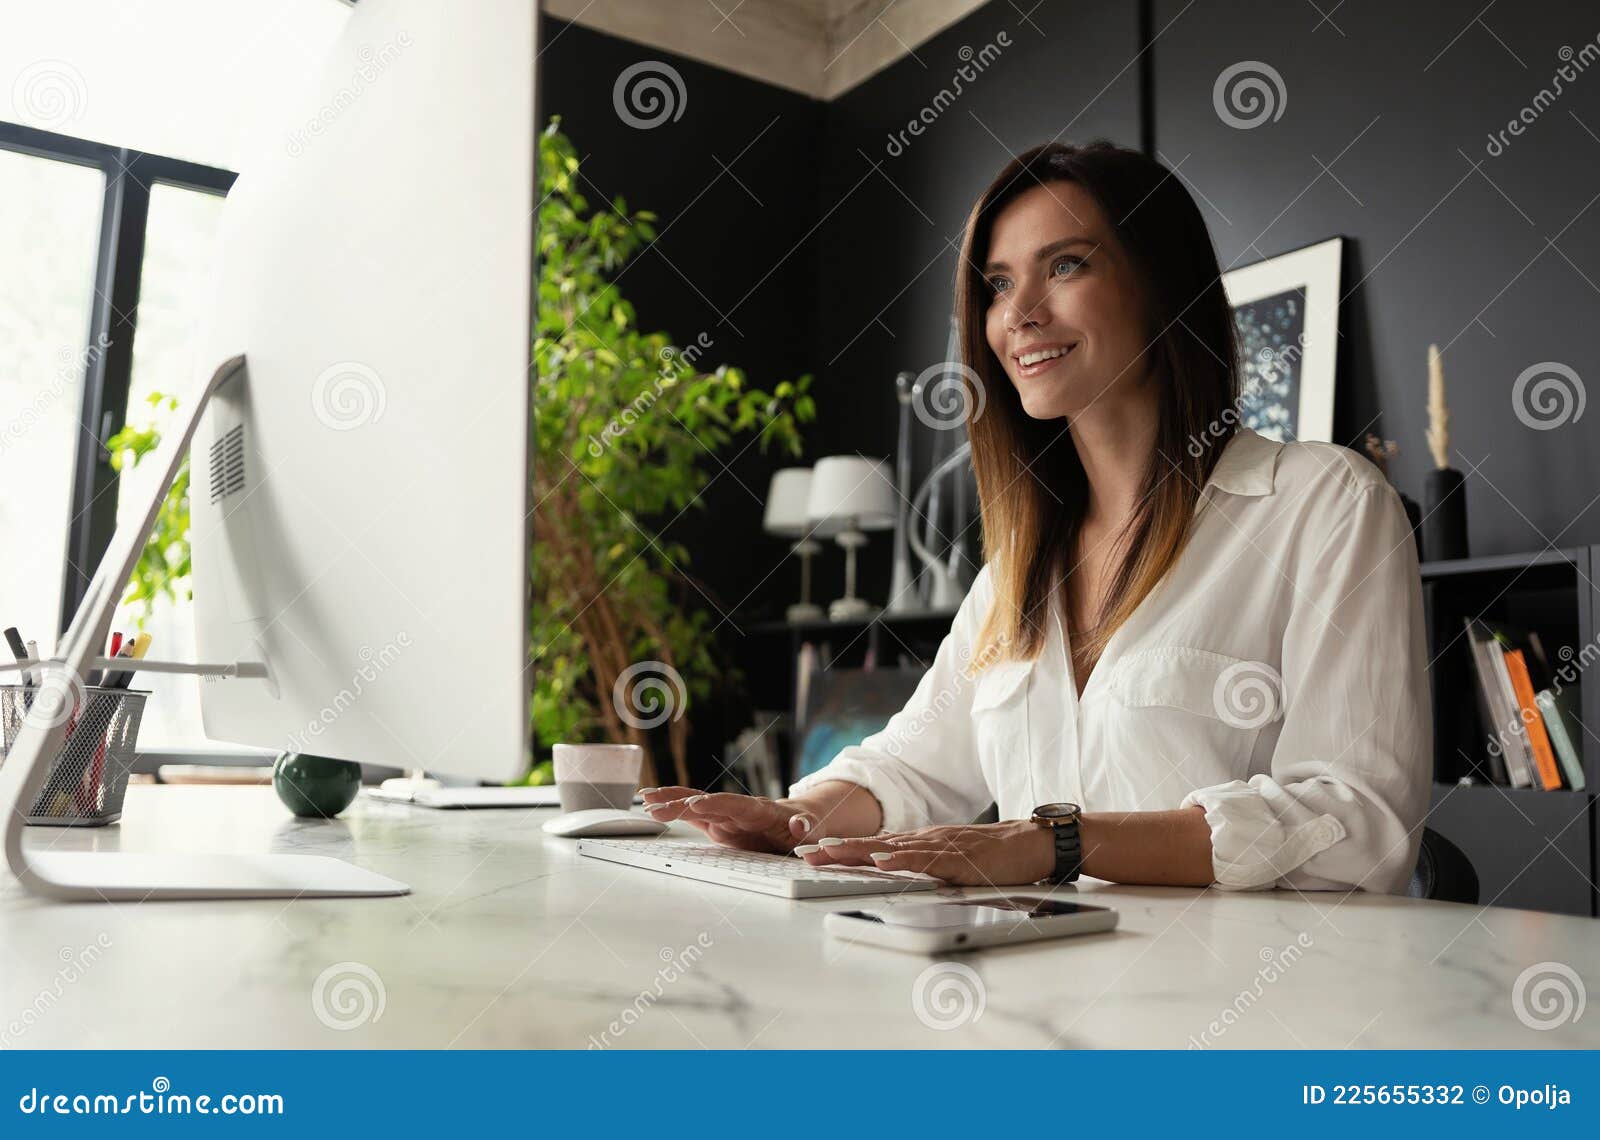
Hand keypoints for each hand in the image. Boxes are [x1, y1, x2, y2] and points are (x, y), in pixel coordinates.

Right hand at [639, 787, 824, 853]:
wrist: (801, 822)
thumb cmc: (807, 828)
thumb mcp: (812, 831)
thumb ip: (804, 827)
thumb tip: (801, 824)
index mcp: (760, 811)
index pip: (736, 805)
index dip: (717, 804)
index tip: (697, 804)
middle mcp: (738, 808)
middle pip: (707, 802)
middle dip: (682, 802)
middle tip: (657, 804)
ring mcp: (726, 814)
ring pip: (694, 804)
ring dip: (671, 801)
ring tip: (646, 800)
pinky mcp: (718, 822)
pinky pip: (692, 813)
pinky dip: (672, 808)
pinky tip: (651, 805)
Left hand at [796, 820, 1055, 885]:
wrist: (1038, 844)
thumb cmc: (1001, 858)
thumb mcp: (957, 865)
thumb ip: (930, 871)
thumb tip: (902, 879)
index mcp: (926, 843)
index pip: (877, 845)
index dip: (844, 849)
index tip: (814, 853)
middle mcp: (929, 840)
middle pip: (875, 844)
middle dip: (837, 850)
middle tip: (804, 854)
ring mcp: (944, 846)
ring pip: (892, 848)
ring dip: (857, 851)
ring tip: (828, 855)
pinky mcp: (961, 858)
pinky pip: (926, 859)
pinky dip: (901, 860)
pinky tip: (880, 861)